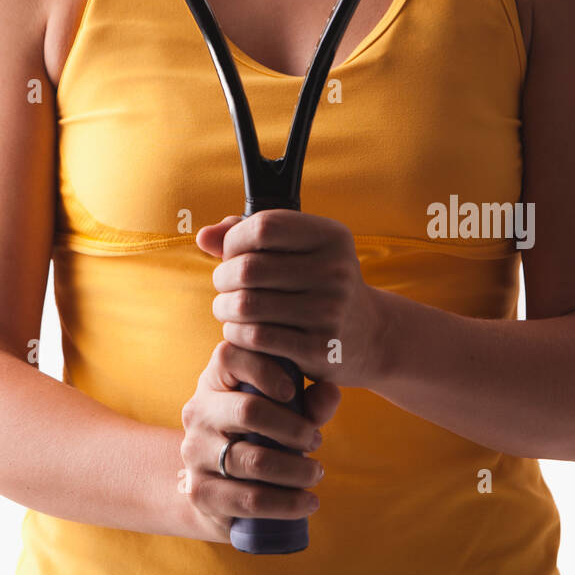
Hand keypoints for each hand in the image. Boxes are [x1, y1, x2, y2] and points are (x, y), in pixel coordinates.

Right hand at [178, 339, 340, 543]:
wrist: (218, 485)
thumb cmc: (258, 434)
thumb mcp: (282, 410)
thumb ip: (310, 400)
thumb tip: (331, 391)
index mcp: (215, 380)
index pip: (229, 356)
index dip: (264, 369)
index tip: (293, 391)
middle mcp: (198, 411)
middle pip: (248, 410)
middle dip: (293, 428)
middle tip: (316, 441)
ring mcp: (194, 452)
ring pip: (252, 460)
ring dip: (296, 469)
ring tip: (316, 473)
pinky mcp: (200, 491)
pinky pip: (248, 499)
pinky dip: (286, 503)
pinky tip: (307, 502)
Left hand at [197, 210, 383, 388]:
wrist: (371, 336)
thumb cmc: (321, 284)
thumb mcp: (300, 250)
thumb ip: (249, 235)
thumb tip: (204, 237)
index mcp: (331, 236)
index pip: (264, 226)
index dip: (234, 239)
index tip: (229, 252)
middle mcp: (335, 270)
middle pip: (249, 268)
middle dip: (223, 277)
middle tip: (223, 286)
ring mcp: (329, 310)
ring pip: (248, 305)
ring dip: (224, 307)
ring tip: (227, 308)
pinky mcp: (319, 348)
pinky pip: (256, 337)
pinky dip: (237, 334)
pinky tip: (240, 330)